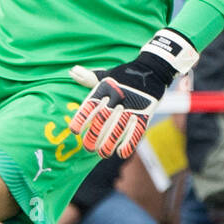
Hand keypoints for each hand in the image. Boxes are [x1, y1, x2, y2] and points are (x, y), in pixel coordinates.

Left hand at [69, 27, 197, 158]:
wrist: (151, 70)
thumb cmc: (124, 75)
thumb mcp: (105, 76)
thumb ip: (88, 78)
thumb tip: (72, 71)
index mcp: (104, 91)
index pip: (89, 107)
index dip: (81, 120)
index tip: (74, 131)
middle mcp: (116, 100)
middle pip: (102, 121)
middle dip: (94, 137)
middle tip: (89, 149)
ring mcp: (131, 107)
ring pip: (118, 129)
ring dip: (109, 143)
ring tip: (103, 154)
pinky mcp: (144, 114)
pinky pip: (136, 130)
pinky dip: (129, 143)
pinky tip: (121, 153)